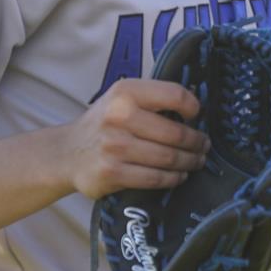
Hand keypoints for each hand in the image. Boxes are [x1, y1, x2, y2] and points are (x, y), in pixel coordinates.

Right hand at [60, 79, 208, 200]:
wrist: (67, 153)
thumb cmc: (104, 123)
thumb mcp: (121, 98)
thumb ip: (152, 98)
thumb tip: (194, 108)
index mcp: (125, 92)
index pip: (174, 95)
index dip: (192, 107)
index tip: (196, 116)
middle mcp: (119, 117)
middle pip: (176, 133)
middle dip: (196, 142)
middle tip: (203, 146)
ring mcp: (115, 147)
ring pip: (168, 158)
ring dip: (189, 162)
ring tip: (196, 161)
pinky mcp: (112, 173)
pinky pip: (155, 178)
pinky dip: (173, 178)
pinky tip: (179, 175)